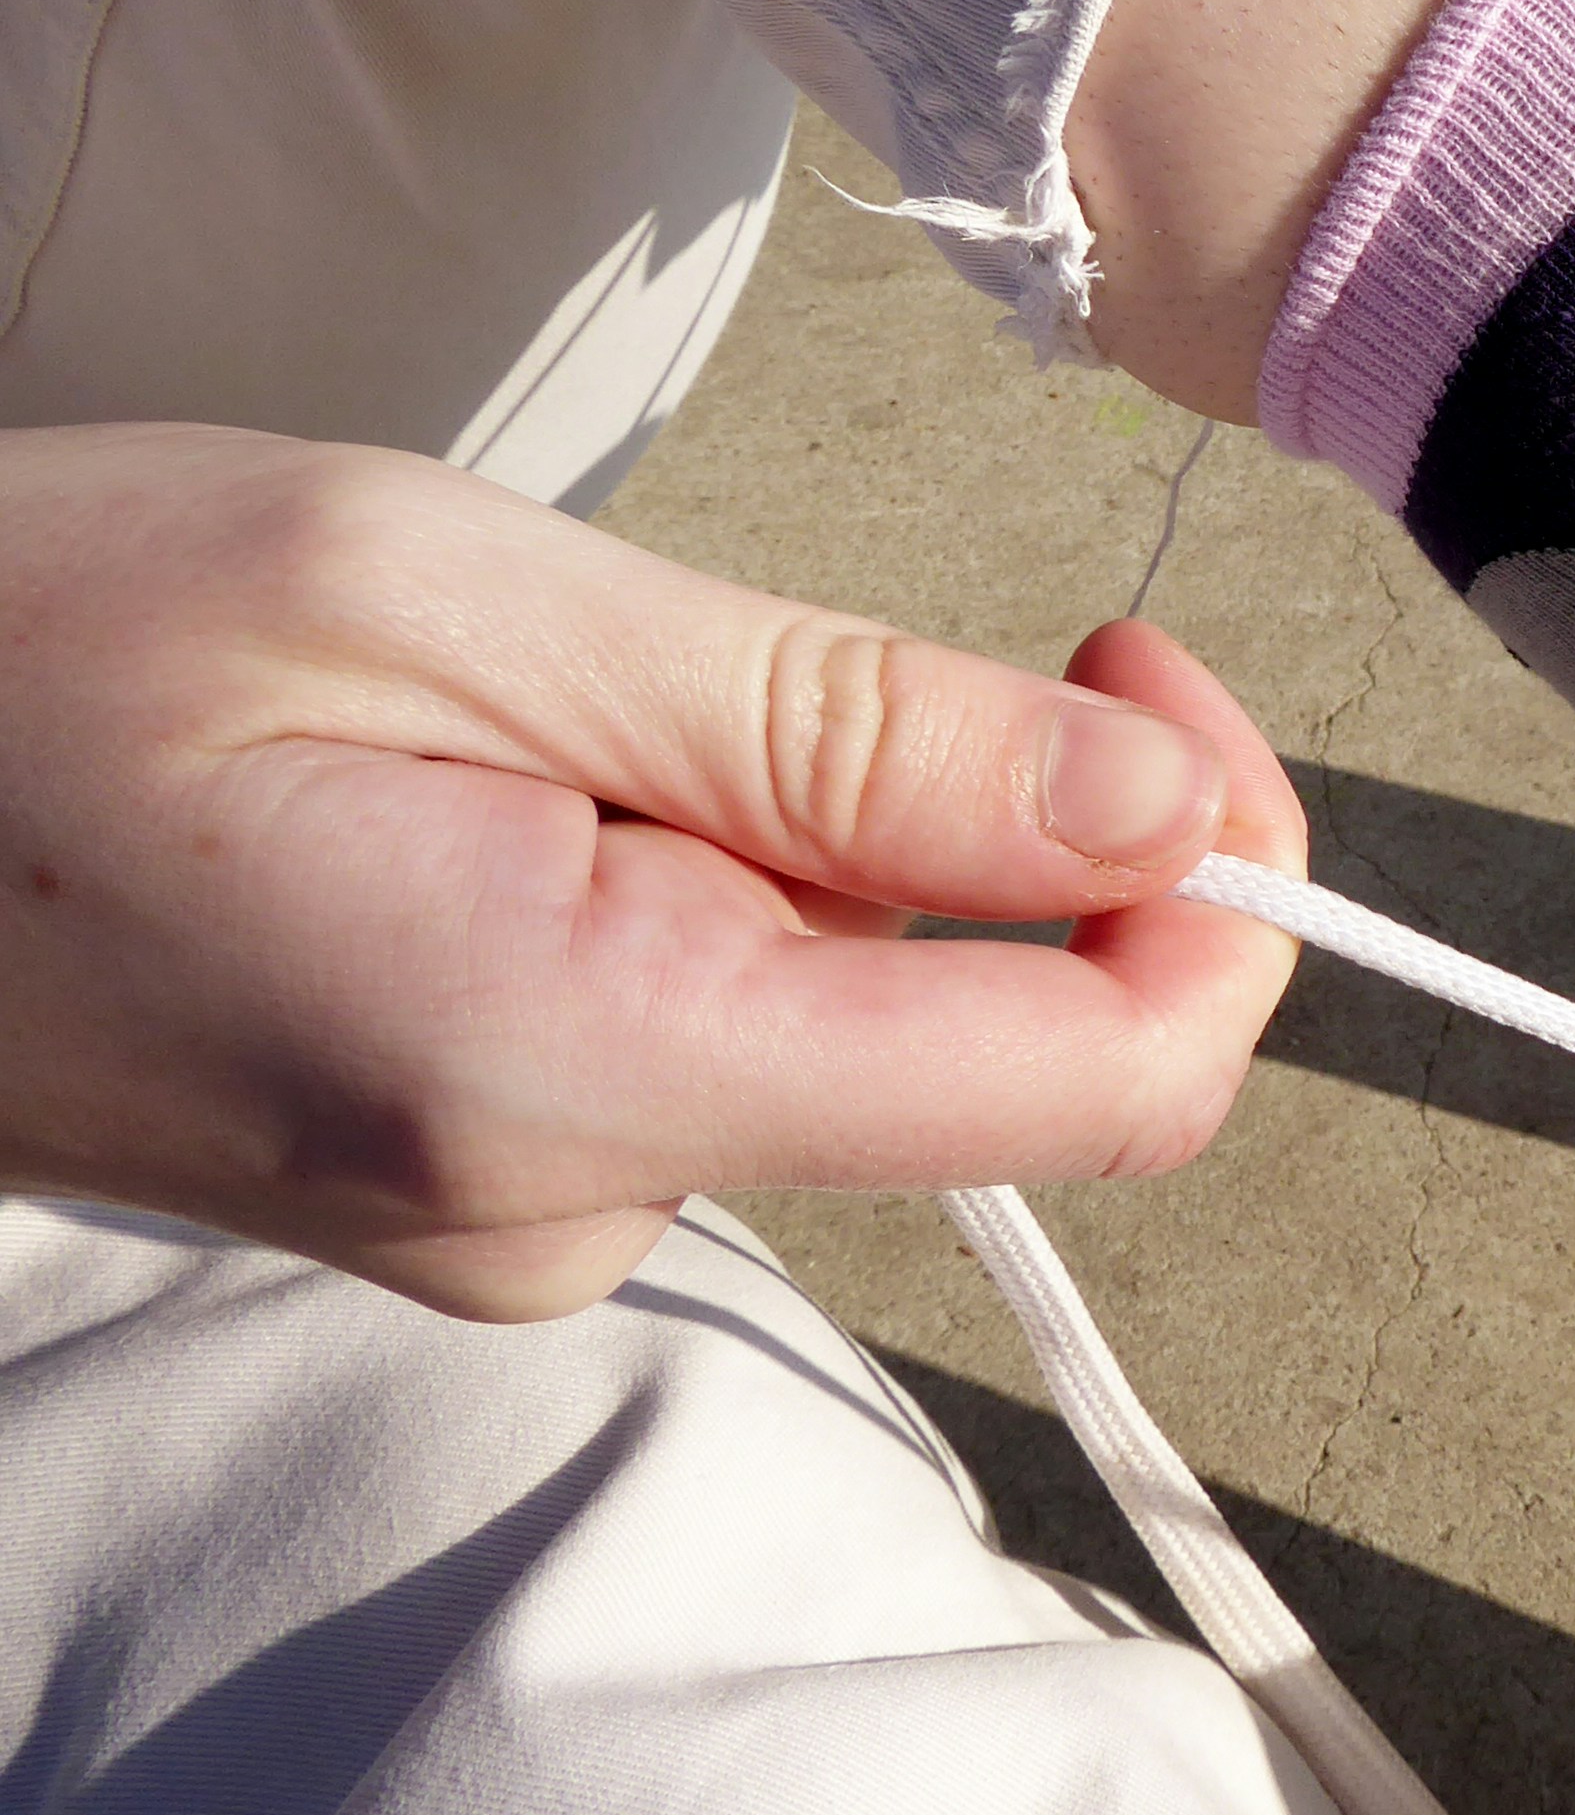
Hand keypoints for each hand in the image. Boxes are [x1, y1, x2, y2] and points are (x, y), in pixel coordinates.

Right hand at [0, 425, 1303, 1321]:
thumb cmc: (24, 639)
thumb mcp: (449, 595)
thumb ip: (843, 735)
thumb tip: (1163, 818)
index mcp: (582, 1074)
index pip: (1101, 1085)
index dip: (1216, 887)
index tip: (1145, 676)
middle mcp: (572, 1214)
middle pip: (989, 1045)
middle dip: (960, 820)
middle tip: (740, 640)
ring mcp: (518, 1220)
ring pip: (844, 1020)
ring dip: (788, 834)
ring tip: (522, 712)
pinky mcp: (480, 1180)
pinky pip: (712, 1034)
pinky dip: (691, 884)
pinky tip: (485, 789)